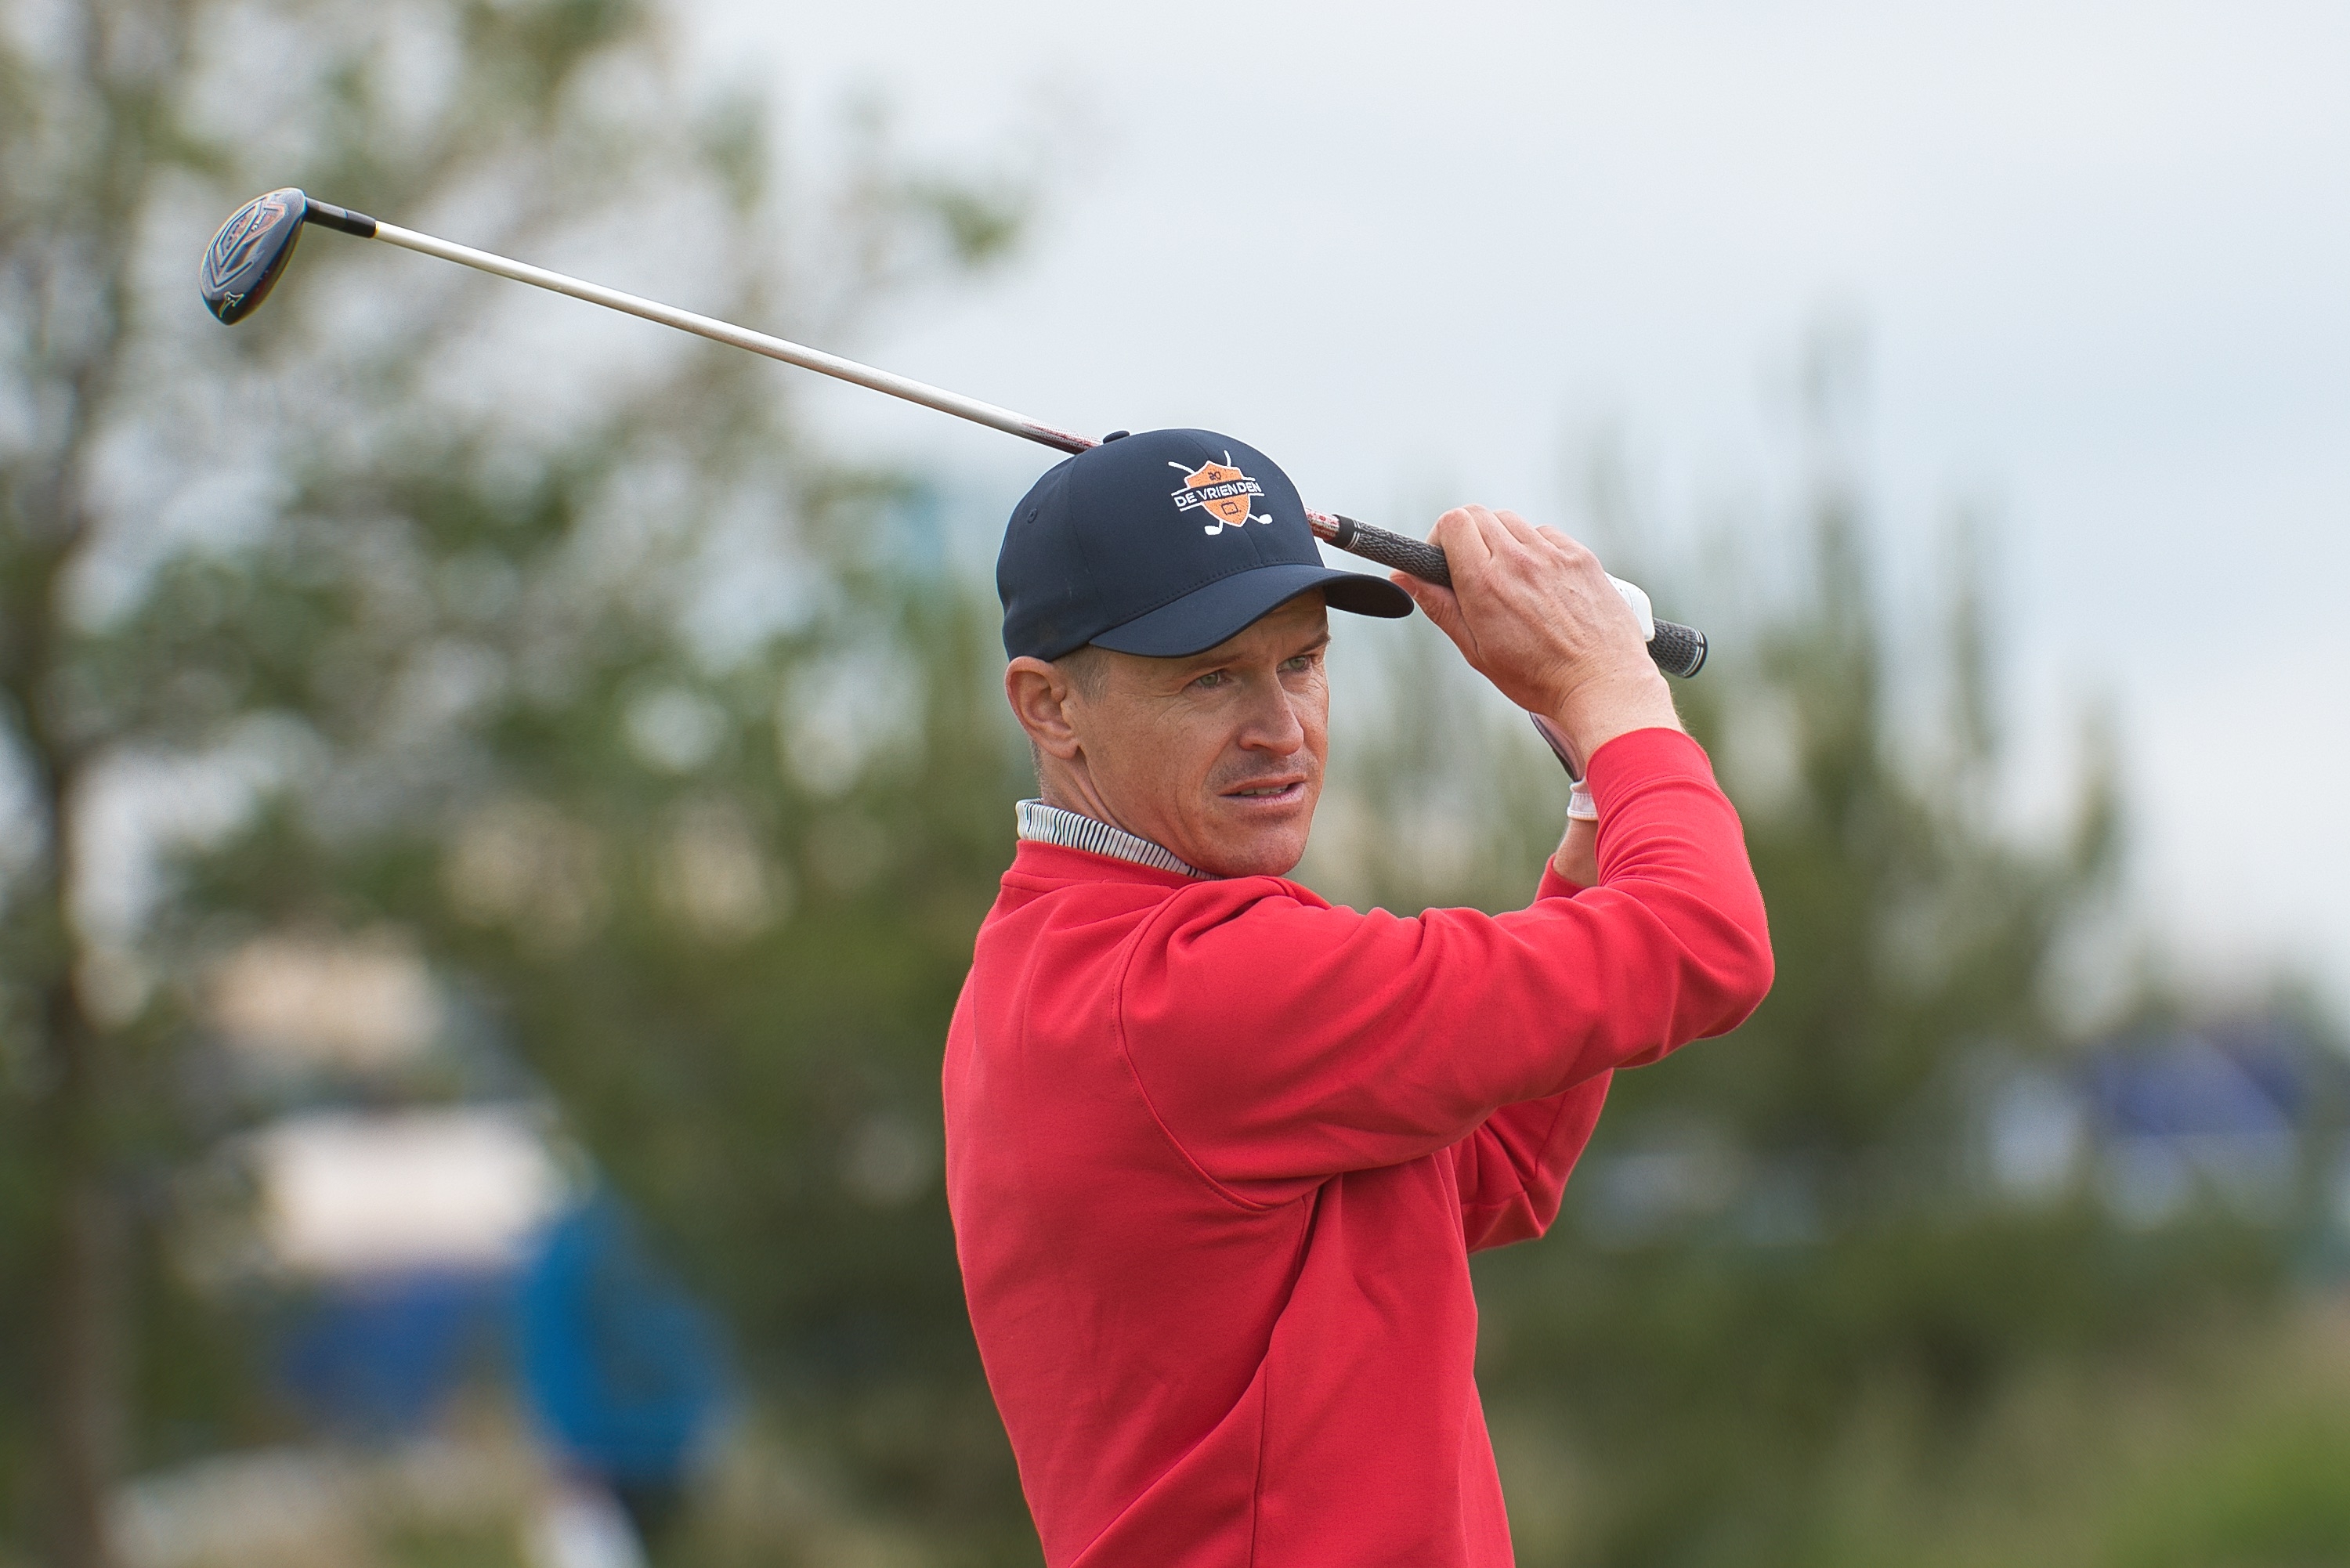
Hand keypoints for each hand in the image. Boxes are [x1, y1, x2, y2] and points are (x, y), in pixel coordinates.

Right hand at [1393, 506, 1680, 766]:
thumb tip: (1403, 576)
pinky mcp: (1580, 556)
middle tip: (1472, 571)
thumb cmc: (1537, 677)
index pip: (1453, 522)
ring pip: (1512, 521)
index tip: (1443, 560)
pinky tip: (1539, 581)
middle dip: (1466, 537)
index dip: (1441, 536)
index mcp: (1486, 583)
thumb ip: (1439, 607)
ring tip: (1508, 579)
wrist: (1602, 684)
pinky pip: (1546, 534)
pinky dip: (1535, 548)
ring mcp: (1553, 555)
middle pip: (1479, 515)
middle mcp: (1519, 560)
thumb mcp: (1476, 650)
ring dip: (1501, 540)